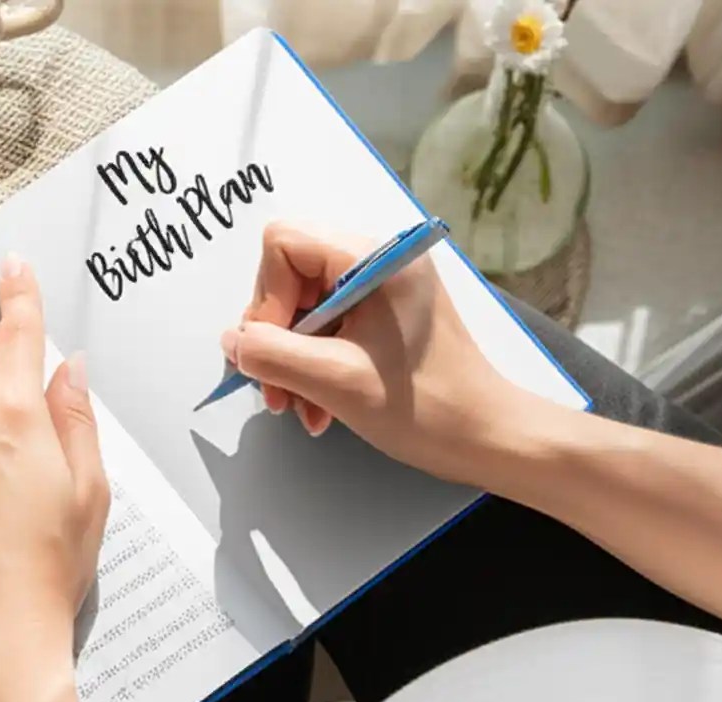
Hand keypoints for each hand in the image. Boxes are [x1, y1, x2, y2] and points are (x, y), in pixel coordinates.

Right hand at [221, 223, 534, 485]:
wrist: (489, 438)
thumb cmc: (427, 408)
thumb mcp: (335, 381)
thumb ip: (271, 355)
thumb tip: (232, 341)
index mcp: (376, 258)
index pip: (284, 244)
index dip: (266, 298)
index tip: (273, 353)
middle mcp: (380, 259)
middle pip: (290, 275)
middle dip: (276, 336)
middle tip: (276, 392)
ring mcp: (385, 286)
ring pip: (306, 306)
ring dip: (293, 359)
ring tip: (299, 409)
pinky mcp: (388, 313)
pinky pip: (330, 325)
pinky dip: (315, 364)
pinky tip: (319, 407)